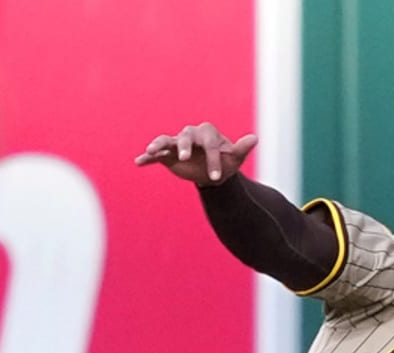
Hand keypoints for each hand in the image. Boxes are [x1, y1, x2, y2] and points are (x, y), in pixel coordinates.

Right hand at [134, 122, 257, 185]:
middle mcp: (190, 135)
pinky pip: (156, 154)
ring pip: (166, 140)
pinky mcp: (167, 154)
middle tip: (184, 158)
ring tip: (151, 151)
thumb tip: (254, 138)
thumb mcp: (235, 158)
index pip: (210, 144)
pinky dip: (147, 157)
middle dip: (185, 146)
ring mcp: (177, 143)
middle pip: (186, 137)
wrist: (214, 173)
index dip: (213, 160)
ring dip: (158, 145)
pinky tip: (138, 162)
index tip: (216, 177)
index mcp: (208, 134)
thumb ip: (242, 148)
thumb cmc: (226, 163)